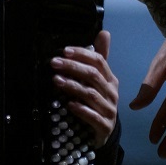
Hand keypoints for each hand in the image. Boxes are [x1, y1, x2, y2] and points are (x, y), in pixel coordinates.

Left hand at [51, 30, 118, 147]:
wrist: (104, 132)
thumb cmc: (98, 102)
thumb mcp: (99, 80)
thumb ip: (99, 58)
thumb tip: (104, 33)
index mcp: (110, 79)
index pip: (99, 61)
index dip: (82, 54)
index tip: (64, 51)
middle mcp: (112, 93)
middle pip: (93, 75)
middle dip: (73, 67)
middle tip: (54, 63)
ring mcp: (109, 110)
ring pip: (91, 94)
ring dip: (72, 86)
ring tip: (56, 80)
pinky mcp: (105, 126)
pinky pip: (93, 116)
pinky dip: (81, 110)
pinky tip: (69, 104)